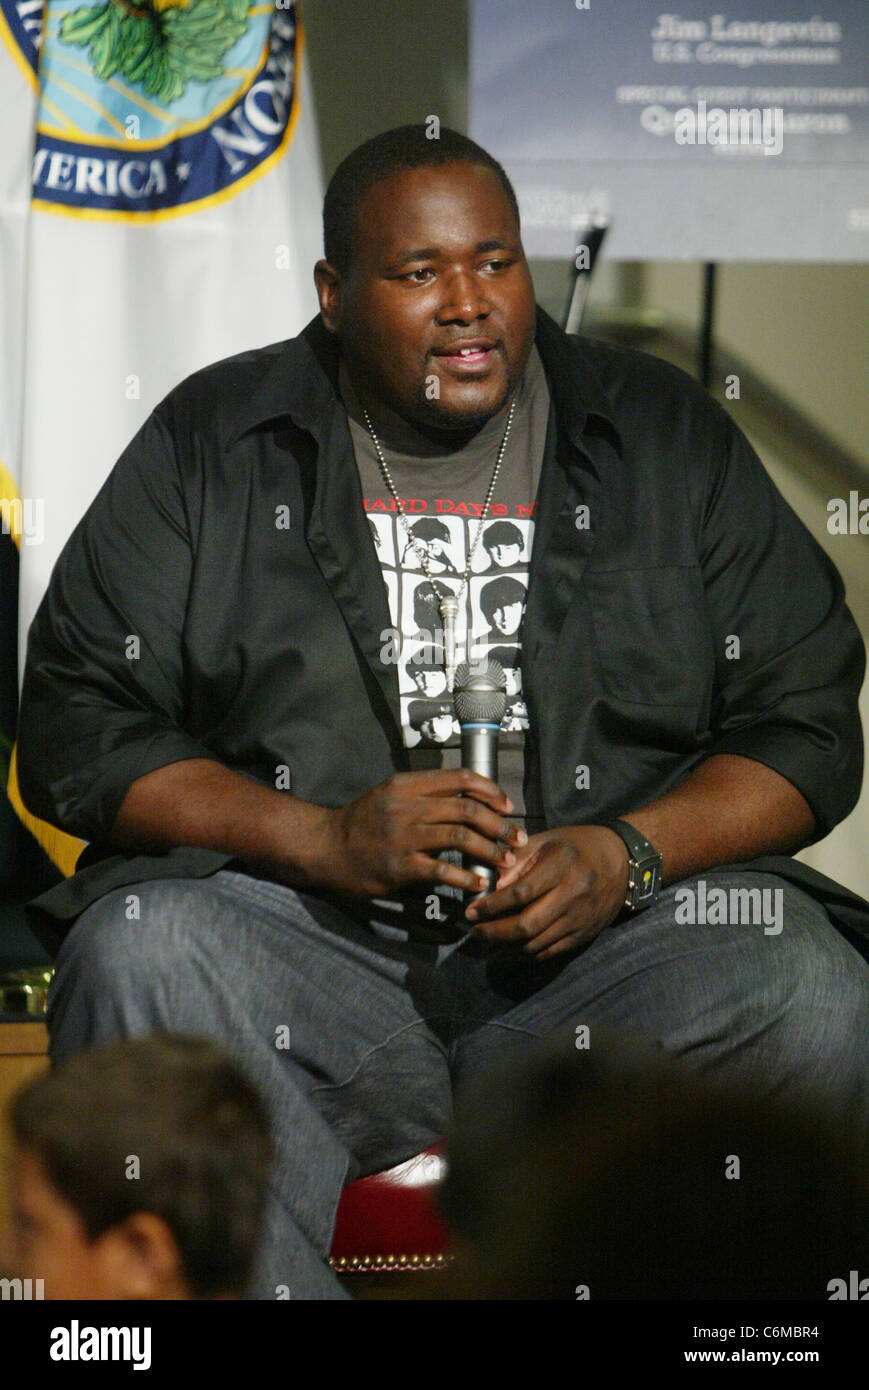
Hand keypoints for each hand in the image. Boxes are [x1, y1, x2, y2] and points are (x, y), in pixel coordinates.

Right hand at [308, 768, 527, 899]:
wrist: (324, 848)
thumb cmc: (362, 822)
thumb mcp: (390, 795)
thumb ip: (424, 794)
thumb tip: (469, 799)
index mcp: (407, 784)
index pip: (460, 778)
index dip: (491, 791)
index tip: (508, 806)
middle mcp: (407, 806)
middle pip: (467, 808)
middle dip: (500, 825)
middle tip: (518, 839)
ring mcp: (403, 836)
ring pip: (461, 837)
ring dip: (491, 850)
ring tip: (506, 862)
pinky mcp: (400, 866)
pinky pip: (443, 871)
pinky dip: (466, 878)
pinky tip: (479, 884)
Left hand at [463, 824, 629, 957]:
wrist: (622, 861)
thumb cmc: (577, 846)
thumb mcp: (547, 840)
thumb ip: (517, 860)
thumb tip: (490, 885)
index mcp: (561, 866)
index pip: (520, 893)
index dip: (492, 906)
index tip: (471, 910)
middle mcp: (573, 894)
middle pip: (527, 925)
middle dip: (494, 932)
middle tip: (474, 931)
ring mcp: (580, 918)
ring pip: (536, 943)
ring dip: (507, 946)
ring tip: (488, 939)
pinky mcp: (585, 934)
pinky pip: (550, 951)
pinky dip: (527, 952)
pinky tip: (512, 946)